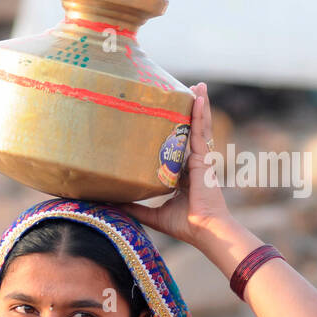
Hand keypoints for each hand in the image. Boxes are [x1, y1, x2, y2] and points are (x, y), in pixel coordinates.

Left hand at [117, 82, 235, 246]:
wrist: (205, 230)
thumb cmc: (185, 225)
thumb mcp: (153, 214)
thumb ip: (135, 208)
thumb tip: (111, 203)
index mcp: (184, 174)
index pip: (180, 146)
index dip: (177, 131)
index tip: (169, 117)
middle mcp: (194, 163)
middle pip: (191, 131)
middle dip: (190, 111)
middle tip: (186, 90)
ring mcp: (201, 159)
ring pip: (199, 126)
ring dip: (199, 105)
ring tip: (197, 86)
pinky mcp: (204, 159)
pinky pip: (201, 131)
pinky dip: (200, 114)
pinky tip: (199, 98)